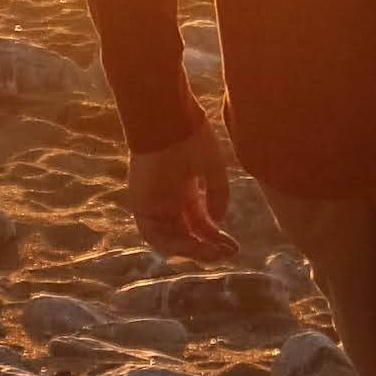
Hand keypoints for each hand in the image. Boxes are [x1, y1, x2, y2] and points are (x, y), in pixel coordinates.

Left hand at [129, 105, 237, 259]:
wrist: (168, 120)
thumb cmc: (192, 137)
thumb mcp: (213, 168)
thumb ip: (218, 195)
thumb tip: (219, 221)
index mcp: (186, 187)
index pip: (200, 220)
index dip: (216, 236)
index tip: (234, 247)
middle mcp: (170, 199)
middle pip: (187, 232)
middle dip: (207, 246)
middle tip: (227, 254)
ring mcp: (155, 203)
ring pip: (172, 237)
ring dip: (192, 249)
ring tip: (213, 253)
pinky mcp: (141, 205)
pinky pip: (154, 234)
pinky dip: (173, 244)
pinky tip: (193, 246)